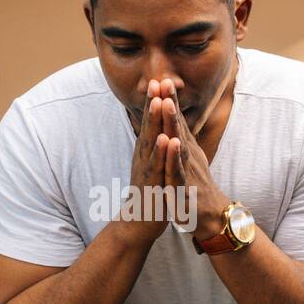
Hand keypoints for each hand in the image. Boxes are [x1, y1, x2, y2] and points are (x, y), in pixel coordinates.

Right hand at [122, 81, 179, 245]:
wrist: (138, 223)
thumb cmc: (148, 193)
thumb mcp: (152, 166)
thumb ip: (153, 148)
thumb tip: (156, 131)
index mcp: (145, 152)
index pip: (150, 123)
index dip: (154, 102)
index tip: (159, 81)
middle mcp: (143, 157)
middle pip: (149, 126)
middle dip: (154, 104)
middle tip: (156, 81)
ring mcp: (147, 170)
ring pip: (152, 142)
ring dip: (156, 122)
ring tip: (160, 102)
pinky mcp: (153, 185)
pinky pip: (158, 166)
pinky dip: (162, 152)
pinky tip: (166, 139)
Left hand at [154, 79, 229, 237]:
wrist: (210, 217)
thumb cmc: (196, 188)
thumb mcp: (188, 161)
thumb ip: (182, 142)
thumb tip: (176, 125)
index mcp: (186, 150)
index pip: (177, 121)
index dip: (170, 100)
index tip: (163, 78)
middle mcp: (188, 155)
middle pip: (178, 125)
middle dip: (171, 103)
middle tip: (165, 81)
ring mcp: (187, 169)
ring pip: (179, 143)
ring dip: (173, 122)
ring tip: (166, 104)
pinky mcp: (184, 187)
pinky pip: (178, 170)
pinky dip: (174, 157)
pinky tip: (172, 144)